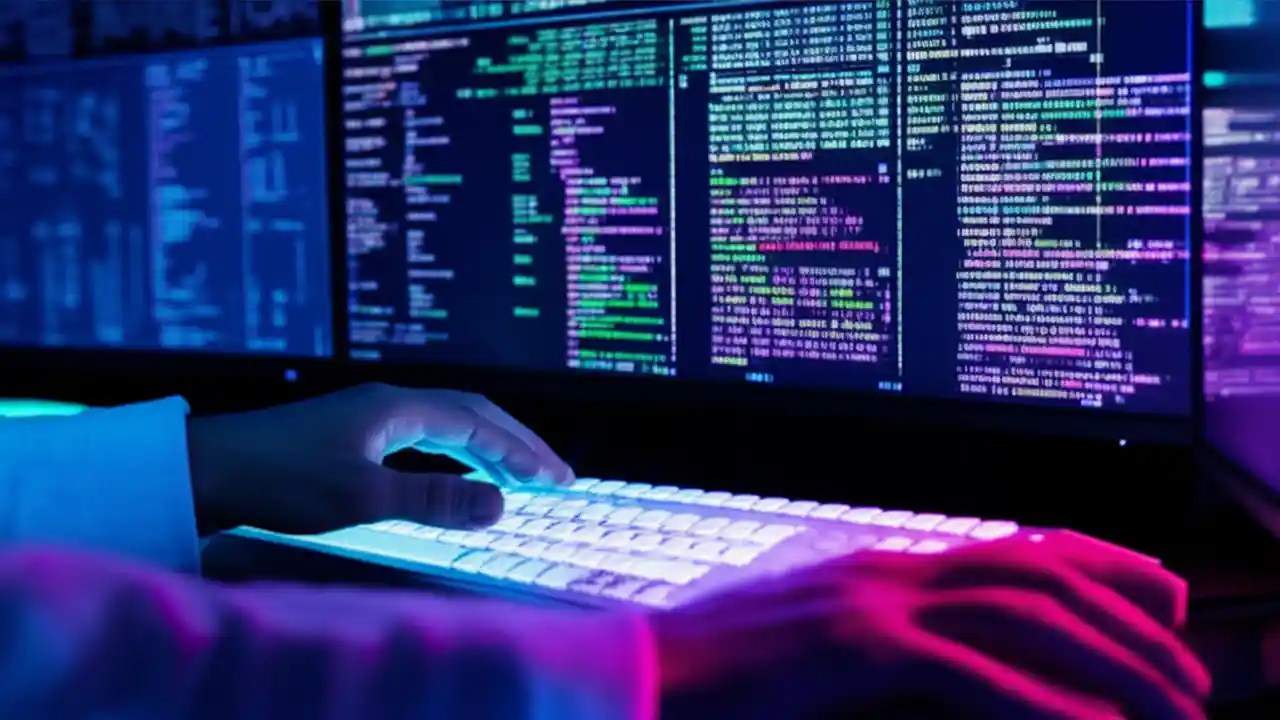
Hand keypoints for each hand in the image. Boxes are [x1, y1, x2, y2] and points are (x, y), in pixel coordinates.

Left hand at [186, 383, 573, 534]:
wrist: (206, 468)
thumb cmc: (280, 480)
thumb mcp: (363, 498)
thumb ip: (433, 501)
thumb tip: (499, 504)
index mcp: (397, 408)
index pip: (478, 424)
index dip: (522, 450)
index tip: (558, 477)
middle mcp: (388, 402)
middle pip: (469, 414)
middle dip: (515, 442)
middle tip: (554, 473)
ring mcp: (367, 415)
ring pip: (446, 423)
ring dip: (487, 447)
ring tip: (518, 474)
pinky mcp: (349, 433)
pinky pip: (423, 434)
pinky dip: (455, 452)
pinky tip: (454, 471)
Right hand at [652, 532, 1209, 718]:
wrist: (633, 667)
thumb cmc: (711, 666)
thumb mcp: (806, 639)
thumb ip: (871, 637)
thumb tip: (928, 658)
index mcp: (877, 563)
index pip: (1009, 544)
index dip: (1096, 561)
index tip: (1159, 591)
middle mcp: (885, 566)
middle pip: (1035, 569)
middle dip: (1129, 613)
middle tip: (1189, 667)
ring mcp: (871, 602)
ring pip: (1026, 613)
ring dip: (1113, 659)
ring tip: (1172, 708)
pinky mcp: (856, 650)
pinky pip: (978, 676)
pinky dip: (1048, 705)